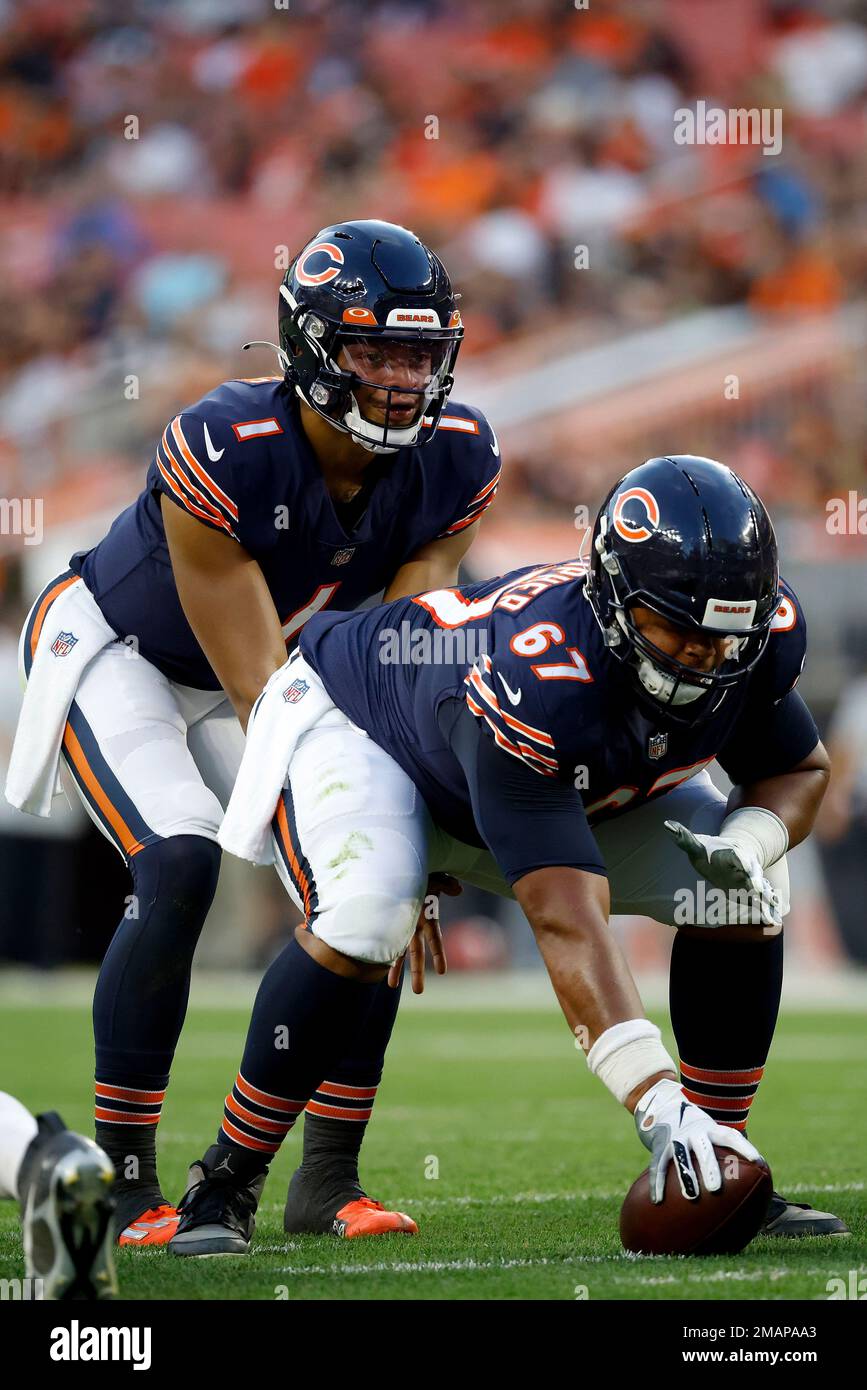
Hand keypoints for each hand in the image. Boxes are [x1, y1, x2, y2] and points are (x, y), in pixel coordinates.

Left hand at [387, 873, 459, 992]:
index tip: (443, 972)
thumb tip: (458, 889)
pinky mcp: (386, 920)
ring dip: (396, 968)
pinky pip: (383, 939)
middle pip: (416, 952)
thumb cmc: (421, 871)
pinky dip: (379, 952)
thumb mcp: (435, 876)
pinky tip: (373, 964)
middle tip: (419, 992)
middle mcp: (414, 924)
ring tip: (392, 986)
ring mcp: (400, 924)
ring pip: (398, 950)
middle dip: (418, 972)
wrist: (400, 865)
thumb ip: (446, 883)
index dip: (438, 954)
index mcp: (427, 916)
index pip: (435, 940)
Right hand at [634, 1077, 762, 1203]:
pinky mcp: (659, 1146)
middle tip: (716, 1189)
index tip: (758, 1161)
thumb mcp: (711, 1131)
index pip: (730, 1136)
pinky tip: (658, 1200)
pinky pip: (658, 1165)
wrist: (664, 1106)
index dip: (744, 1147)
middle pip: (704, 1149)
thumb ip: (727, 1150)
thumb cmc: (697, 1129)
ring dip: (686, 1176)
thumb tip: (755, 1176)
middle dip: (709, 1168)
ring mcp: (675, 1138)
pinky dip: (657, 1182)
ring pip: (680, 1157)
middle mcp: (694, 1132)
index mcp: (711, 1129)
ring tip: (691, 1197)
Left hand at [664, 819, 781, 927]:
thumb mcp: (697, 845)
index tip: (746, 868)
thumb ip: (684, 838)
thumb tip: (666, 824)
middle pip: (753, 874)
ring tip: (772, 913)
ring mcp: (750, 880)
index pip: (738, 857)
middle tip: (761, 891)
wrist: (733, 851)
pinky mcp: (751, 891)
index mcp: (732, 854)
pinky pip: (761, 900)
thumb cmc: (712, 850)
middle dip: (757, 883)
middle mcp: (745, 867)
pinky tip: (772, 921)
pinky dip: (767, 910)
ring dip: (766, 899)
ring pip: (760, 889)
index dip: (742, 862)